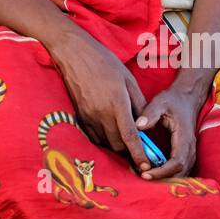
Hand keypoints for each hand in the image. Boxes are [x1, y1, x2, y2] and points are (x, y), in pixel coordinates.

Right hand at [48, 30, 152, 172]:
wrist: (73, 53)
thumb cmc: (104, 61)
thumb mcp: (128, 78)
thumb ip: (138, 102)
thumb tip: (146, 123)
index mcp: (117, 103)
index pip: (130, 136)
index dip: (139, 154)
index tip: (146, 165)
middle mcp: (101, 113)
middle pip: (117, 145)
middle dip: (128, 151)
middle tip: (138, 148)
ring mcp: (88, 116)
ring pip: (105, 143)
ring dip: (116, 145)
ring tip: (124, 138)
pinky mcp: (79, 115)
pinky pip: (93, 136)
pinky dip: (103, 138)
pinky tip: (109, 130)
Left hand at [134, 82, 207, 179]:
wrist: (186, 98)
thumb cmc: (172, 100)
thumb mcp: (160, 102)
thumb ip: (150, 113)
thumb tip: (138, 126)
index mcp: (184, 138)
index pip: (177, 163)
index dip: (162, 172)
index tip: (145, 173)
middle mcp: (189, 149)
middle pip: (180, 174)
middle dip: (161, 179)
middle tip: (140, 176)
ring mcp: (189, 153)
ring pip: (180, 175)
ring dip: (163, 179)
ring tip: (143, 175)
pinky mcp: (185, 154)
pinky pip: (179, 171)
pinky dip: (166, 175)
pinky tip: (151, 172)